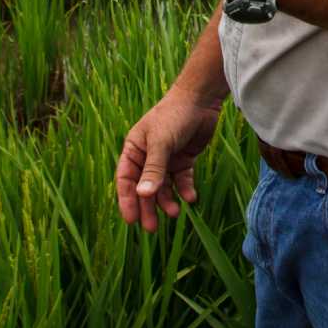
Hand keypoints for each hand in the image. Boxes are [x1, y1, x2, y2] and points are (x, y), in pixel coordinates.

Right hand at [116, 91, 221, 231]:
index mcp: (134, 149)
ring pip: (163, 187)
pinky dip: (185, 190)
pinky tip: (191, 198)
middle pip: (144, 188)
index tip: (131, 220)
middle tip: (152, 228)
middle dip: (147, 207)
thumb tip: (143, 195)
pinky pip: (182, 180)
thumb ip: (153, 170)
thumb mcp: (161, 143)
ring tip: (175, 213)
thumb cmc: (174, 116)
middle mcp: (148, 156)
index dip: (127, 200)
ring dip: (167, 201)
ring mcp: (166, 159)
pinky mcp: (184, 159)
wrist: (201, 99)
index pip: (126, 180)